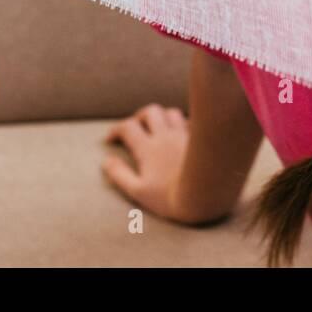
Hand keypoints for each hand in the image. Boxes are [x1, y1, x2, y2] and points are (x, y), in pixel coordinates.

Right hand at [102, 104, 204, 222]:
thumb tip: (106, 161)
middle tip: (135, 129)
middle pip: (150, 112)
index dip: (115, 130)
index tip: (110, 139)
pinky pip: (190, 122)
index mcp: (148, 149)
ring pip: (171, 113)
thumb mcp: (138, 191)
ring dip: (161, 117)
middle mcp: (165, 136)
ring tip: (158, 128)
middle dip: (139, 117)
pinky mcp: (199, 139)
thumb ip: (119, 175)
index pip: (127, 127)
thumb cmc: (171, 199)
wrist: (205, 196)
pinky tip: (181, 132)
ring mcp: (184, 135)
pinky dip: (182, 123)